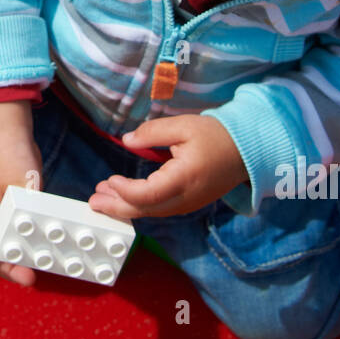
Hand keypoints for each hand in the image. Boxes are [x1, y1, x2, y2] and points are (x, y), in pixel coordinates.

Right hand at [0, 102, 41, 285]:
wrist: (9, 132)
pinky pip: (17, 231)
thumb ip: (20, 210)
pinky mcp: (14, 207)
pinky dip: (27, 241)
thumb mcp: (17, 185)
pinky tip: (44, 244)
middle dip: (8, 269)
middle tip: (30, 278)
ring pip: (6, 244)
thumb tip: (26, 234)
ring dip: (19, 258)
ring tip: (39, 266)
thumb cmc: (8, 155)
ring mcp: (1, 213)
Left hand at [89, 115, 245, 218]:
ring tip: (102, 195)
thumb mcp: (184, 126)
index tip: (110, 180)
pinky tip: (124, 196)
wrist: (247, 152)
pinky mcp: (188, 204)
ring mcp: (187, 205)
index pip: (147, 194)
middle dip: (116, 207)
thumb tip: (127, 140)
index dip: (124, 191)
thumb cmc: (216, 136)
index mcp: (184, 179)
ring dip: (125, 206)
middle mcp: (185, 198)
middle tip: (93, 201)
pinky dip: (139, 205)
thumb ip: (153, 133)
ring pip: (150, 212)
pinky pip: (159, 209)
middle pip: (145, 210)